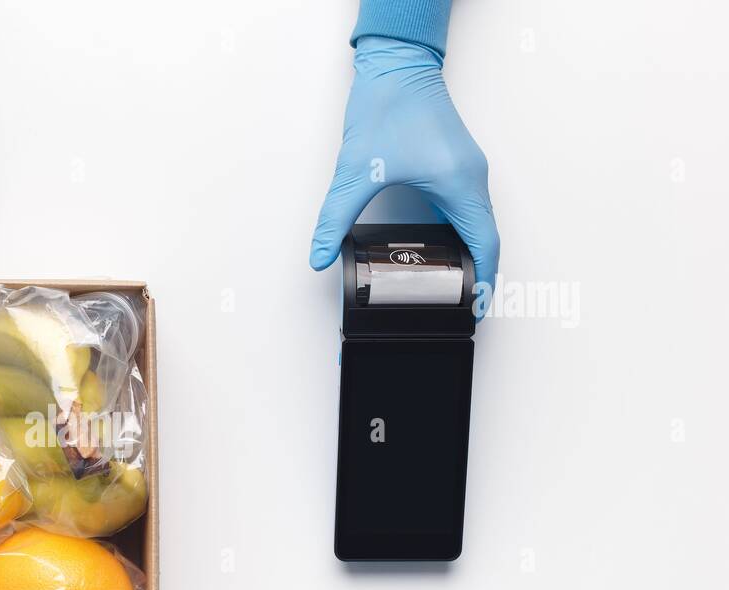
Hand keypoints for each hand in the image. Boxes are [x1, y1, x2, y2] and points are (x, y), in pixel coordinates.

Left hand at [310, 37, 498, 311]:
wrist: (395, 64)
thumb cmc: (388, 103)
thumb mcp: (356, 171)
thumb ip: (335, 218)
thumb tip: (321, 253)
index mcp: (458, 183)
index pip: (484, 243)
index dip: (483, 280)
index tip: (477, 305)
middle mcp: (471, 177)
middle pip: (485, 237)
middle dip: (476, 272)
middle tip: (460, 302)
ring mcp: (467, 169)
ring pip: (478, 221)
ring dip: (469, 252)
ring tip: (451, 281)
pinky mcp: (456, 163)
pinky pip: (468, 206)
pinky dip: (461, 231)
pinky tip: (440, 245)